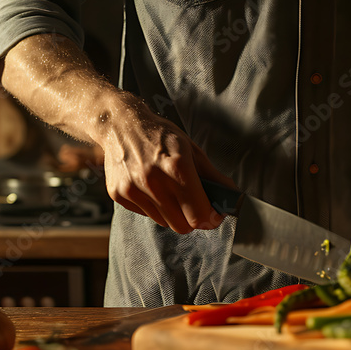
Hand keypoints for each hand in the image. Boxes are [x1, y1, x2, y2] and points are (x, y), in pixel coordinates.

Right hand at [92, 89, 236, 233]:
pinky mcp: (118, 194)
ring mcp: (133, 189)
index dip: (210, 218)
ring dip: (172, 213)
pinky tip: (150, 187)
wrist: (121, 124)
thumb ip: (213, 176)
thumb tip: (231, 196)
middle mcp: (153, 181)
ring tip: (169, 190)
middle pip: (182, 226)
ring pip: (164, 222)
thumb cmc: (160, 135)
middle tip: (194, 206)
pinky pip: (145, 214)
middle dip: (192, 218)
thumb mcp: (191, 149)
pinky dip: (153, 207)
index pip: (199, 214)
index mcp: (177, 167)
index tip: (213, 215)